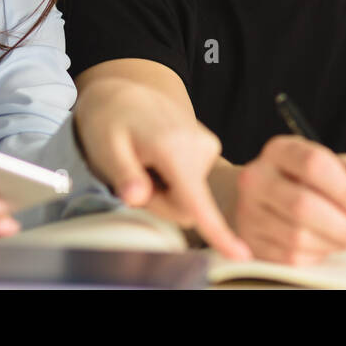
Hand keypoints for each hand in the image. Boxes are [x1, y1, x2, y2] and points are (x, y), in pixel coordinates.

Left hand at [74, 90, 250, 259]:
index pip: (196, 199)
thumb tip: (137, 197)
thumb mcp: (105, 147)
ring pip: (189, 196)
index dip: (216, 230)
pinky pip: (192, 182)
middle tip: (134, 177)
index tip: (240, 254)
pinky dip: (172, 179)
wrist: (127, 91)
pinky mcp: (208, 148)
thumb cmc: (111, 119)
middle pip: (187, 207)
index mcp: (174, 148)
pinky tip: (156, 157)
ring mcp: (207, 146)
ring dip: (163, 190)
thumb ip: (123, 174)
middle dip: (159, 202)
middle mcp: (199, 146)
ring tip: (144, 161)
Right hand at [234, 135, 345, 264]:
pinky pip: (290, 256)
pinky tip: (324, 243)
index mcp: (281, 150)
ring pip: (297, 236)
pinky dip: (316, 254)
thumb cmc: (306, 180)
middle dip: (342, 225)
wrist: (264, 196)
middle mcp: (257, 177)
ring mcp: (248, 211)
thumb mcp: (337, 166)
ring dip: (332, 243)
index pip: (313, 164)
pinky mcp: (250, 240)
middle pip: (302, 205)